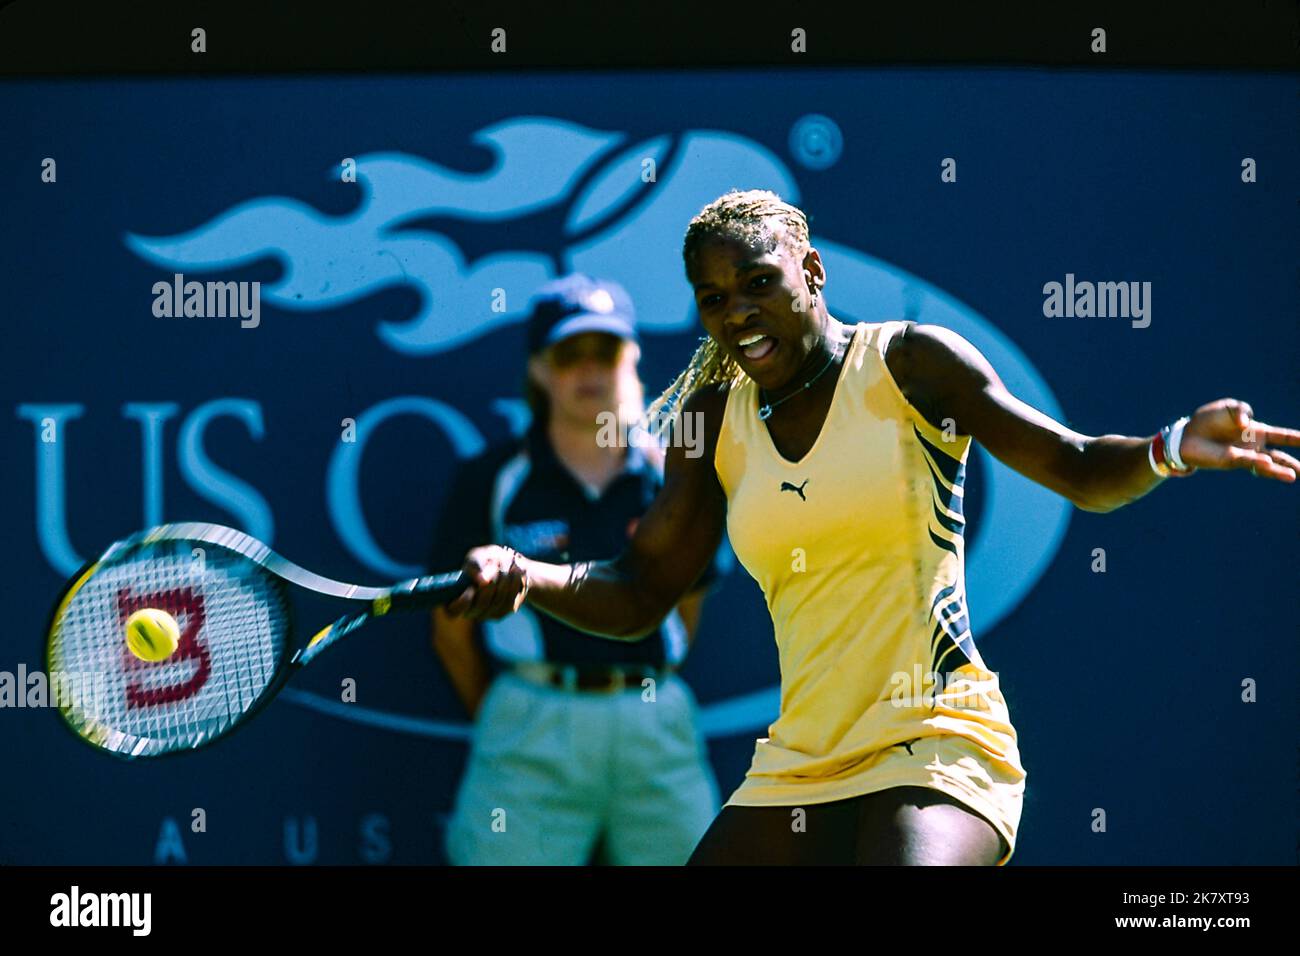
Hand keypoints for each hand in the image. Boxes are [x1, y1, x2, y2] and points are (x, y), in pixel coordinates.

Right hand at [444, 545, 531, 619]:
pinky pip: (510, 602)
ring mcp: (487, 614)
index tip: (471, 588)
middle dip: (491, 581)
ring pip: (497, 601)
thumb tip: (482, 580)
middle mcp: (470, 610)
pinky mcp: (503, 611)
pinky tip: (516, 572)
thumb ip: (475, 566)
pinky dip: (514, 584)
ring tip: (508, 563)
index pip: (454, 610)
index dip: (463, 602)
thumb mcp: (477, 557)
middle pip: (481, 604)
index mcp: (456, 597)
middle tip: (496, 564)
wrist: (507, 564)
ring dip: (505, 579)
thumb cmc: (485, 561)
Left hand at [1179, 399, 1299, 481]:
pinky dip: (1257, 461)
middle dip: (1294, 464)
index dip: (1298, 439)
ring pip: (1266, 464)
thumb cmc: (1210, 420)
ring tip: (1293, 476)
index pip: (1283, 436)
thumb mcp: (1228, 407)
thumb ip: (1241, 409)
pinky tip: (1265, 461)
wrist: (1188, 434)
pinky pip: (1248, 461)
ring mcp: (1244, 455)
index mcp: (1258, 431)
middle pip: (1279, 457)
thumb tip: (1247, 423)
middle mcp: (1254, 446)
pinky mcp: (1231, 460)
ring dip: (1279, 470)